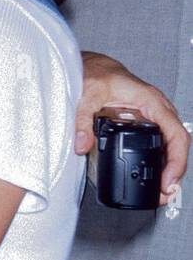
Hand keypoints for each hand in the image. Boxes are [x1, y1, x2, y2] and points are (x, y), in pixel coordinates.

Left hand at [77, 52, 188, 203]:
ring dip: (170, 167)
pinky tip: (155, 174)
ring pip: (172, 144)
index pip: (176, 133)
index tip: (169, 179)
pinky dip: (161, 159)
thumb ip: (82, 120)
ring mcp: (154, 116)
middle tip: (164, 193)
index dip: (176, 159)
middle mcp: (157, 108)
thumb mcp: (87, 95)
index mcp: (150, 101)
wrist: (94, 67)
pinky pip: (162, 141)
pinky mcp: (146, 122)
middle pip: (178, 143)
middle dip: (175, 170)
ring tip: (161, 190)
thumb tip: (81, 144)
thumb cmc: (97, 74)